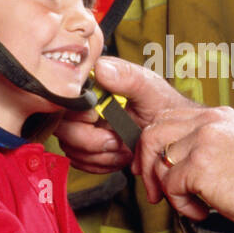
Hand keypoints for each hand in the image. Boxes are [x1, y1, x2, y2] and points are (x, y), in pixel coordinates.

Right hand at [54, 56, 192, 172]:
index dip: (80, 114)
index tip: (98, 119)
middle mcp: (82, 104)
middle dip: (91, 141)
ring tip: (123, 146)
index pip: (65, 98)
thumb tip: (101, 69)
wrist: (170, 135)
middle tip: (116, 140)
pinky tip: (119, 154)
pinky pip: (80, 162)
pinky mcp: (85, 148)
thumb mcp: (149, 88)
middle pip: (64, 127)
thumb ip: (127, 77)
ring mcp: (82, 127)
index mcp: (93, 83)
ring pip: (71, 148)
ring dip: (100, 154)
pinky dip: (102, 163)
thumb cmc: (162, 107)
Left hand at [133, 105, 233, 232]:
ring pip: (159, 163)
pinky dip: (181, 205)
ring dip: (168, 190)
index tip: (155, 168)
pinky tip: (202, 211)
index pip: (167, 118)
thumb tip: (175, 159)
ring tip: (191, 204)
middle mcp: (208, 122)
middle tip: (155, 191)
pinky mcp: (199, 166)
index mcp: (217, 115)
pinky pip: (170, 187)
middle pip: (153, 133)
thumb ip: (207, 145)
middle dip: (146, 165)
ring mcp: (203, 141)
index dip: (153, 144)